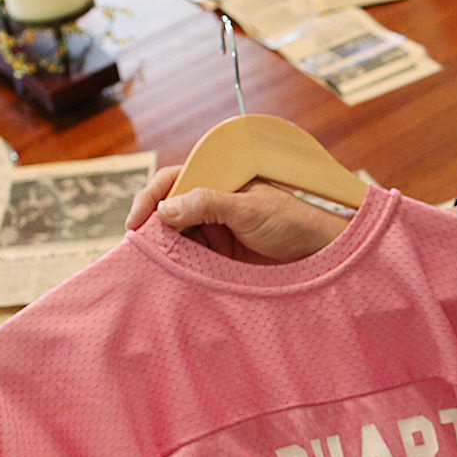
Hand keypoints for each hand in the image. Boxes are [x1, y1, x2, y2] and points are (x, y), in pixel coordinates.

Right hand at [125, 165, 346, 262]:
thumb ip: (209, 204)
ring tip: (149, 265)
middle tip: (138, 249)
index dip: (150, 198)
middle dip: (151, 227)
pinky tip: (168, 276)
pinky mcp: (219, 257)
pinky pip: (189, 259)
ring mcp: (215, 230)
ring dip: (163, 250)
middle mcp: (212, 204)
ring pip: (175, 237)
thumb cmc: (292, 222)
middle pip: (168, 211)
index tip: (137, 221)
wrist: (320, 256)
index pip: (173, 181)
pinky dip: (177, 267)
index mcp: (218, 181)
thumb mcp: (249, 209)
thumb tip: (165, 209)